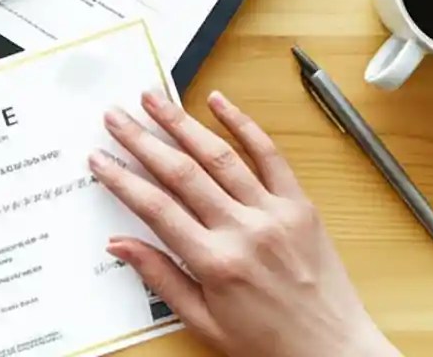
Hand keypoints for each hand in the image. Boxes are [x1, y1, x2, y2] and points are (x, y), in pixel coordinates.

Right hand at [89, 91, 399, 356]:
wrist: (334, 351)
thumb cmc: (268, 343)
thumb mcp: (203, 322)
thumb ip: (160, 277)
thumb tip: (118, 245)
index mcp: (216, 263)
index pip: (156, 208)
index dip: (122, 179)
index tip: (99, 158)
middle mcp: (244, 230)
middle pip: (181, 173)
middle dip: (142, 140)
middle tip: (115, 117)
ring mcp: (275, 212)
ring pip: (220, 156)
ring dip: (182, 123)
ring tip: (153, 100)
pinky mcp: (300, 204)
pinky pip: (270, 155)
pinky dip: (243, 124)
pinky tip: (218, 101)